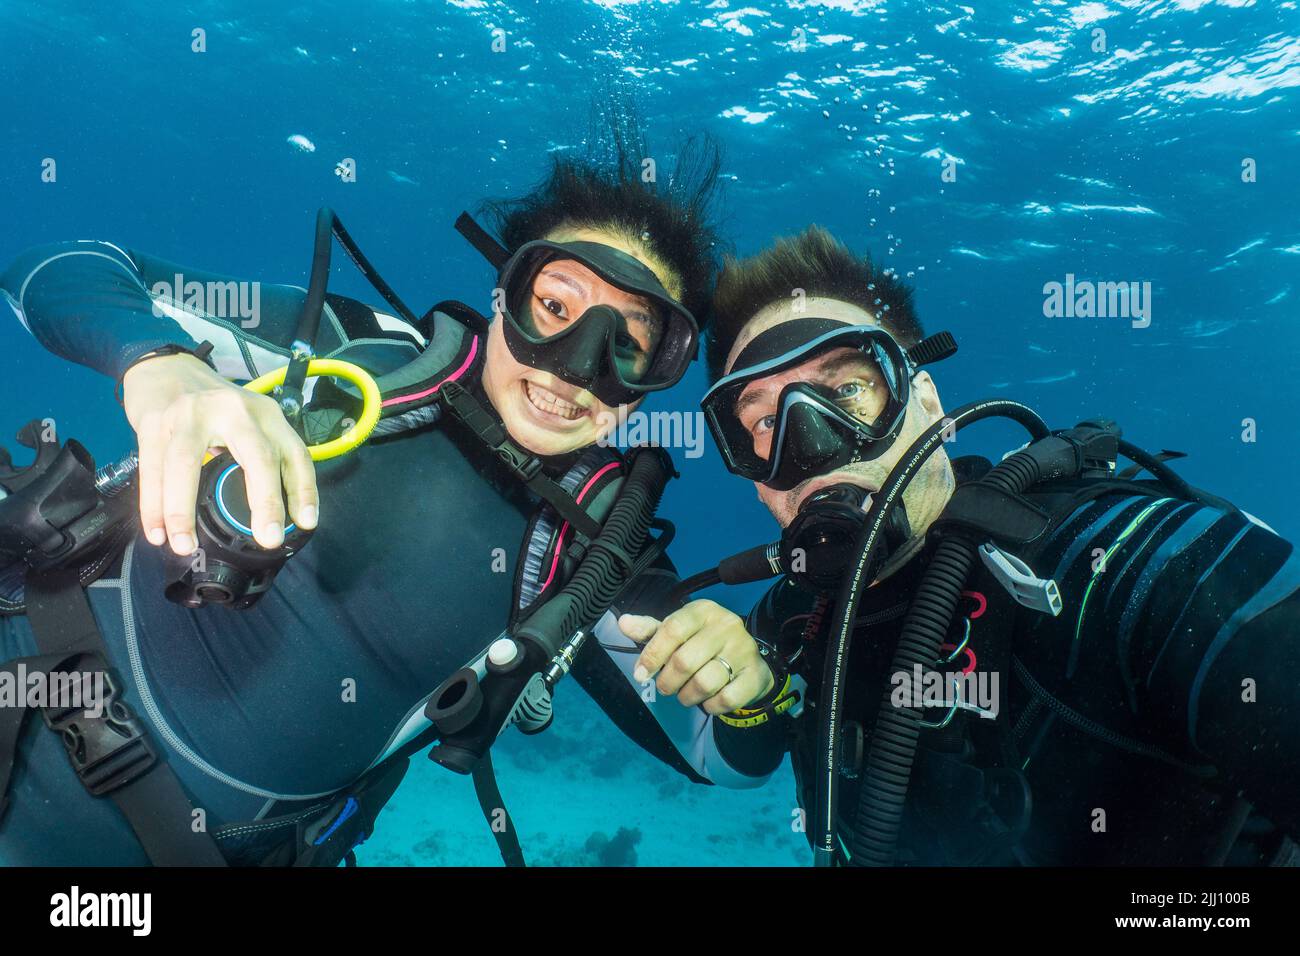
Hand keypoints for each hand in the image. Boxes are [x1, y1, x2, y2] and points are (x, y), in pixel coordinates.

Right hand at [121, 353, 317, 554]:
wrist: (167, 367)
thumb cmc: (213, 406)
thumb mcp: (249, 422)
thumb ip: (262, 456)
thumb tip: (275, 513)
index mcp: (265, 414)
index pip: (294, 453)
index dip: (304, 490)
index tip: (305, 523)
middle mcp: (235, 410)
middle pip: (257, 457)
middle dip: (266, 500)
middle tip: (267, 538)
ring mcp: (191, 413)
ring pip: (188, 465)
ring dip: (183, 512)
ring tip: (185, 547)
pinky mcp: (155, 421)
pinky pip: (153, 469)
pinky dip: (153, 505)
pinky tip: (158, 532)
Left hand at [619, 600, 774, 714]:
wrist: (749, 660)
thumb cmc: (703, 644)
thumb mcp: (678, 632)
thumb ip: (650, 630)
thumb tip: (623, 622)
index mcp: (704, 611)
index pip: (672, 629)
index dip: (652, 654)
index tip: (640, 674)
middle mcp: (726, 625)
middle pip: (685, 660)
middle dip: (668, 682)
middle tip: (665, 688)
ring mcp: (744, 650)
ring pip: (705, 683)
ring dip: (687, 696)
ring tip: (685, 695)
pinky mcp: (755, 674)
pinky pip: (726, 699)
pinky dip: (711, 706)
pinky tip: (708, 701)